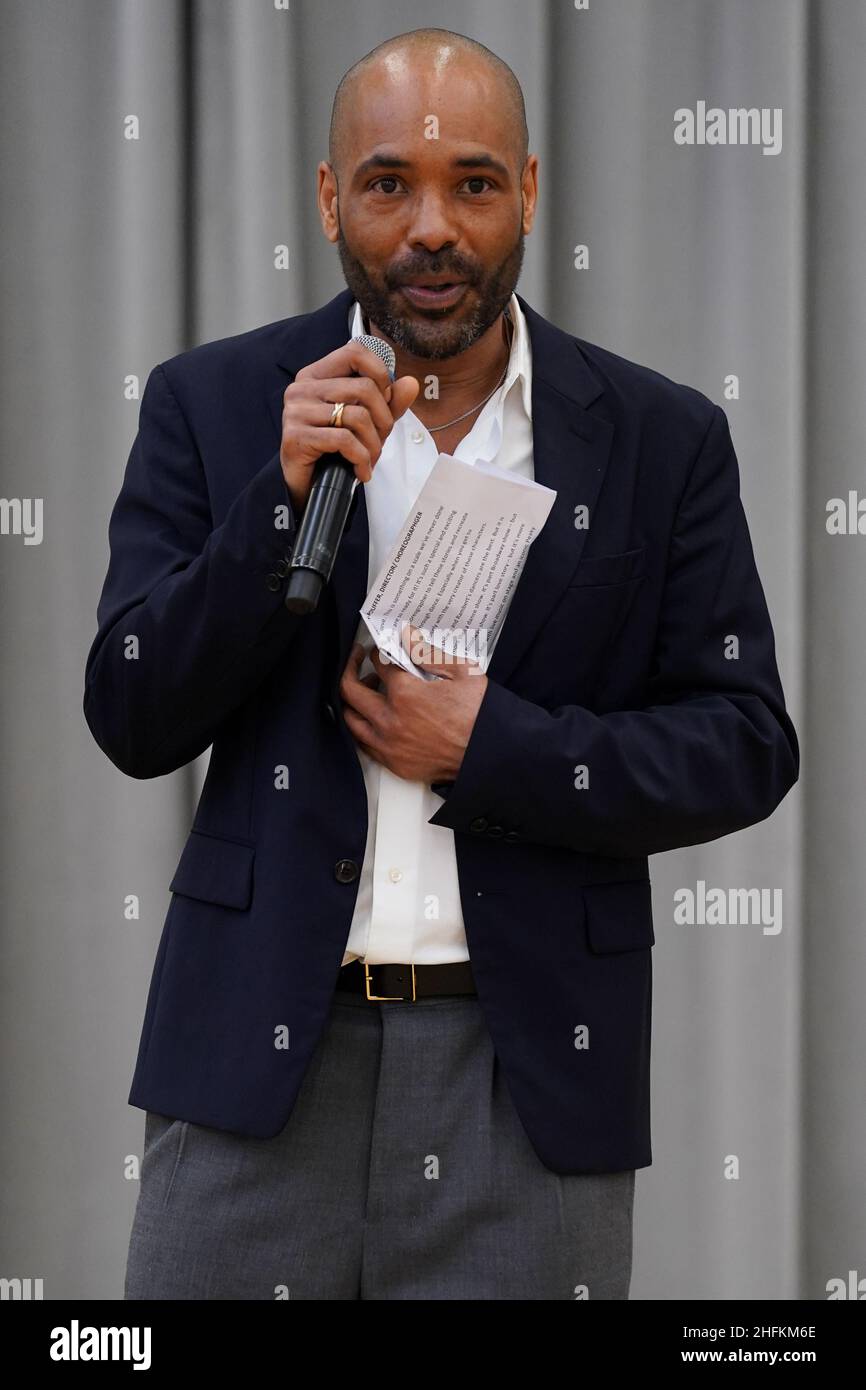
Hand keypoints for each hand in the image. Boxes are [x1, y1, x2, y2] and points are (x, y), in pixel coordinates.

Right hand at [280, 342, 418, 512]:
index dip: (380, 373)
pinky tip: (361, 471)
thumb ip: (388, 403)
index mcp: (317, 376)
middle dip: (383, 419)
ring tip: (371, 459)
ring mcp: (296, 412)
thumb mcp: (367, 423)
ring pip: (357, 416)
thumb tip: (410, 383)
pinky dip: (361, 459)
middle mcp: (303, 388)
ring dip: (373, 444)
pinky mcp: (296, 437)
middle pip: (364, 388)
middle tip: (381, 440)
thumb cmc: (333, 450)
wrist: (306, 487)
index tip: (385, 399)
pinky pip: (344, 441)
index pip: (355, 352)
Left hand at [339, 624, 488, 783]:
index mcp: (406, 695)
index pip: (379, 665)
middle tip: (357, 660)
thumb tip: (407, 635)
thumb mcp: (460, 672)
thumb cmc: (481, 714)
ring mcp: (390, 745)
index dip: (378, 652)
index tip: (380, 650)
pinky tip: (371, 719)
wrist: (492, 753)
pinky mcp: (395, 764)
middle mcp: (391, 721)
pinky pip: (363, 744)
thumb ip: (427, 652)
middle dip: (352, 669)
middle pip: (351, 690)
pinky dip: (362, 727)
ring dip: (353, 701)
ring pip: (351, 720)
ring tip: (365, 690)